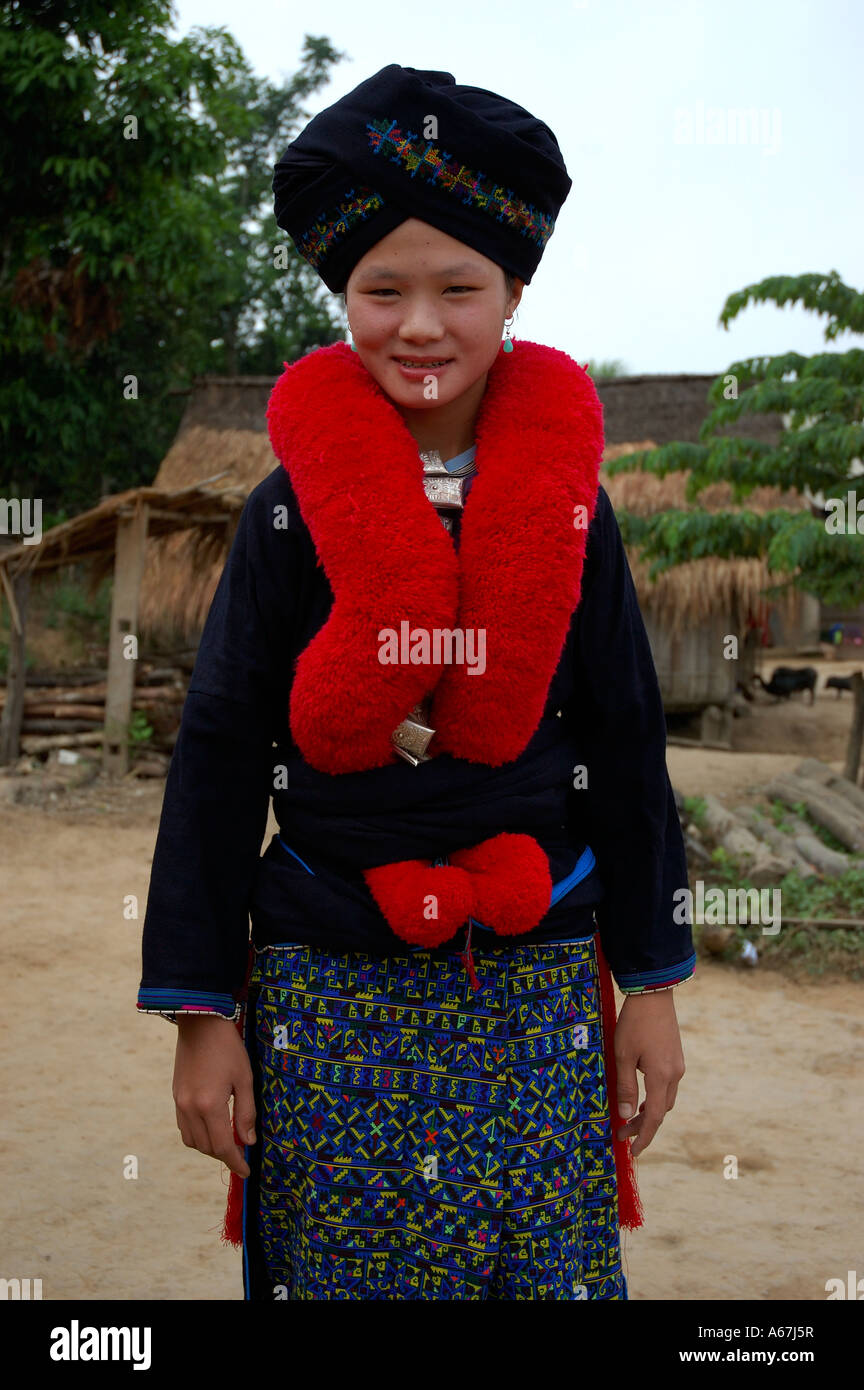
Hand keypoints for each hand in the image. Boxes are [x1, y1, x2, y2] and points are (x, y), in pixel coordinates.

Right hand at [173, 1016, 255, 1177]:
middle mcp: (190, 1108)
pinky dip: (197, 1135)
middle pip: (207, 1147)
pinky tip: (211, 1128)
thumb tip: (248, 1141)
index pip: (223, 1146)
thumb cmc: (228, 1048)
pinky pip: (184, 1128)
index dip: (235, 1162)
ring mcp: (180, 1103)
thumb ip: (246, 1112)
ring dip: (210, 1147)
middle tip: (241, 1154)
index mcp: (210, 1105)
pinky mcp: (176, 1096)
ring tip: (228, 1142)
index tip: (246, 1172)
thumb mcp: (245, 1078)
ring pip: (192, 1141)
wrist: (200, 1024)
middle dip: (224, 1155)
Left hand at [613, 991, 684, 1157]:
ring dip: (650, 1112)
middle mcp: (674, 1074)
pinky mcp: (676, 1057)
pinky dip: (655, 1097)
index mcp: (661, 1076)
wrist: (654, 994)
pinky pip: (667, 1086)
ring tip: (630, 1118)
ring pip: (666, 1099)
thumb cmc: (634, 1023)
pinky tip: (642, 1097)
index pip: (655, 1117)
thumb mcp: (623, 1054)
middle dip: (643, 1126)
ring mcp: (678, 1065)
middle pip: (661, 1111)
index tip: (633, 1151)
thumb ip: (626, 1086)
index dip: (645, 1136)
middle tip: (622, 1133)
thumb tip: (627, 1115)